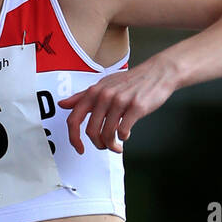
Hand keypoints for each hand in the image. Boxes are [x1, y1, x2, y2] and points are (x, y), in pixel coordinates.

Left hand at [57, 57, 177, 154]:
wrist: (158, 73)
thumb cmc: (131, 81)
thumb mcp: (103, 85)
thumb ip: (83, 96)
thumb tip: (63, 104)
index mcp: (94, 92)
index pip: (74, 119)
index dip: (74, 138)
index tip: (79, 148)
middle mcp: (104, 96)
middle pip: (91, 131)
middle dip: (97, 144)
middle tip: (105, 146)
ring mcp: (120, 101)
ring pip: (107, 134)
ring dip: (111, 145)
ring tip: (117, 146)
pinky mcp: (135, 107)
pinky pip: (123, 131)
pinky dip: (124, 138)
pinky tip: (126, 134)